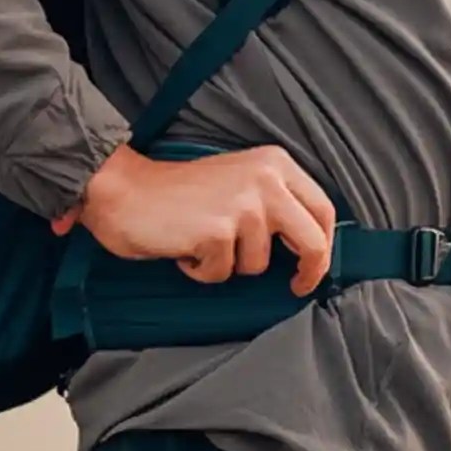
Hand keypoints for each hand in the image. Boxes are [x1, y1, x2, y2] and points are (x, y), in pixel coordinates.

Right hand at [53, 145, 335, 295]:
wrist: (126, 192)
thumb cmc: (179, 195)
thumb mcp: (240, 183)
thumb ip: (275, 203)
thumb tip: (309, 246)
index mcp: (275, 163)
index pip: (322, 209)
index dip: (324, 246)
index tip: (312, 267)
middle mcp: (266, 180)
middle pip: (312, 240)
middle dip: (310, 271)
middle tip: (296, 286)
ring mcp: (243, 206)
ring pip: (259, 264)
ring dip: (230, 265)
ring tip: (201, 241)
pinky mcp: (218, 232)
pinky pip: (222, 273)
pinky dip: (201, 271)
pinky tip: (184, 247)